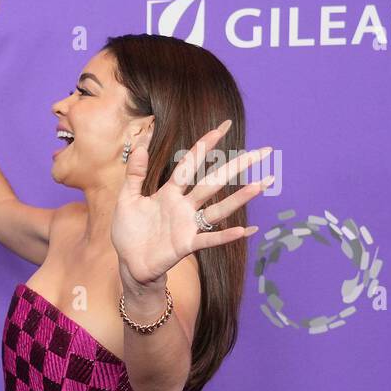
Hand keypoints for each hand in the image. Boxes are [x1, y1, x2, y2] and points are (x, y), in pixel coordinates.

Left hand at [111, 120, 273, 285]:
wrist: (128, 263)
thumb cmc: (130, 231)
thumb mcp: (127, 199)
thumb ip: (134, 174)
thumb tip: (139, 145)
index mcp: (169, 193)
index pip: (190, 165)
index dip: (204, 146)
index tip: (222, 127)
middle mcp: (184, 206)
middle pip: (213, 182)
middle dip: (237, 166)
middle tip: (263, 151)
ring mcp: (187, 225)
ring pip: (218, 209)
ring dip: (241, 198)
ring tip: (263, 184)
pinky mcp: (185, 245)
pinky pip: (209, 239)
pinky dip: (226, 236)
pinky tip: (245, 229)